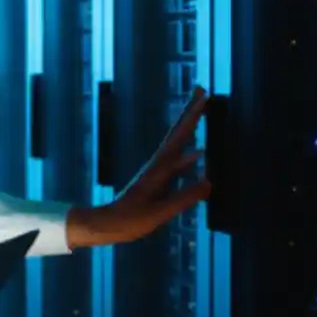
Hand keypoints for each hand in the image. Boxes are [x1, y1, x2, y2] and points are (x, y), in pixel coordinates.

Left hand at [66, 86, 212, 248]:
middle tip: (202, 92)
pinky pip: (177, 161)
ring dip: (188, 128)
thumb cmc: (129, 221)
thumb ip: (183, 198)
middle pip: (177, 133)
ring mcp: (156, 172)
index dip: (192, 118)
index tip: (203, 98)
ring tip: (200, 113)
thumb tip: (209, 181)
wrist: (106, 225)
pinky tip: (198, 155)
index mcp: (158, 170)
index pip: (179, 138)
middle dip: (190, 112)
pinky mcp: (156, 181)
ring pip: (177, 144)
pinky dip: (188, 153)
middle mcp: (157, 166)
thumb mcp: (158, 213)